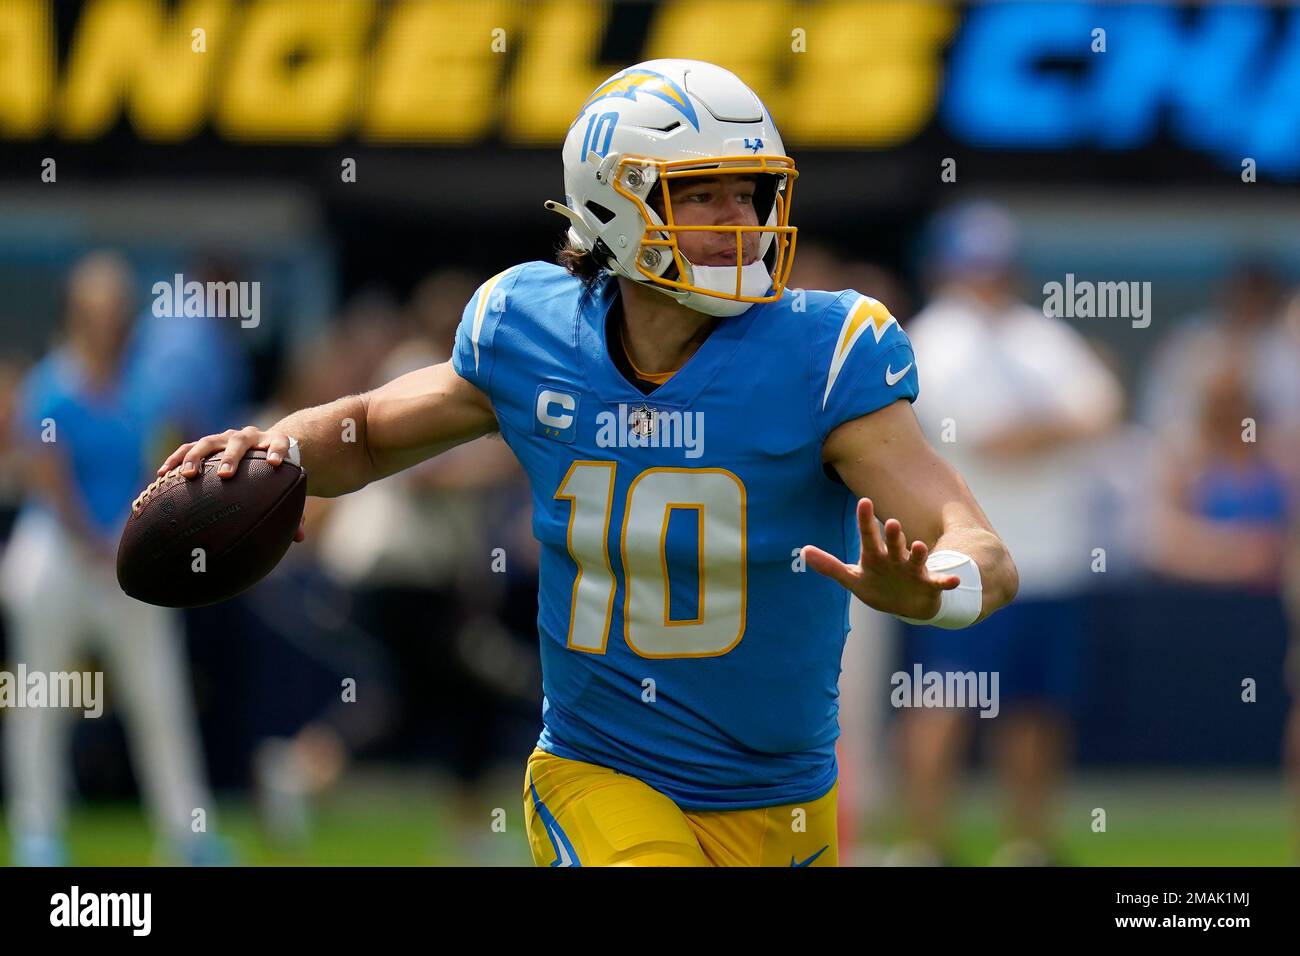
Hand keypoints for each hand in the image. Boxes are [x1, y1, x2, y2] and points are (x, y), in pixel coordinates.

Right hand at [156, 427, 305, 543]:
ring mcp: (226, 437)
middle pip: (239, 443)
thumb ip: (294, 510)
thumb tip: (298, 538)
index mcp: (274, 443)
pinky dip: (176, 459)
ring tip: (187, 475)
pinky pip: (188, 448)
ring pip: (209, 442)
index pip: (279, 443)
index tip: (275, 462)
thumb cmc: (277, 474)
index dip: (277, 450)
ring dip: (197, 457)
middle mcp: (249, 437)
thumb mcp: (285, 487)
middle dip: (231, 457)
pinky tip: (162, 475)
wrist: (264, 447)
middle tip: (225, 474)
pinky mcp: (208, 443)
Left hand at [801, 497, 959, 619]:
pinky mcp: (929, 585)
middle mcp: (895, 559)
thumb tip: (803, 551)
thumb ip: (829, 566)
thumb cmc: (878, 586)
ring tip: (917, 545)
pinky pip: (939, 583)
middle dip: (892, 535)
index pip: (868, 536)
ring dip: (917, 553)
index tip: (864, 502)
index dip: (865, 520)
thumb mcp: (852, 579)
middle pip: (892, 545)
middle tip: (891, 523)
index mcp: (875, 556)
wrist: (908, 605)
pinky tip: (954, 580)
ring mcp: (913, 571)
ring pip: (915, 559)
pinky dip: (947, 581)